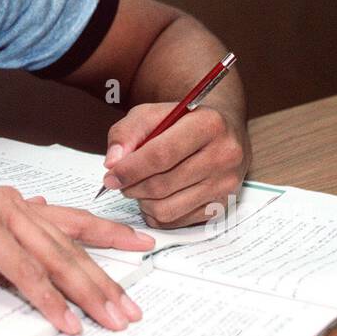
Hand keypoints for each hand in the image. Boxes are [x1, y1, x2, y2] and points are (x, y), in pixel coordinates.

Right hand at [0, 184, 154, 333]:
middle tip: (132, 307)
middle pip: (71, 244)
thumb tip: (29, 246)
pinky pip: (24, 272)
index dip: (108, 231)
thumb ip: (1, 237)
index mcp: (9, 202)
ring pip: (56, 258)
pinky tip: (64, 318)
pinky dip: (47, 298)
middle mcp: (10, 203)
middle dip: (106, 278)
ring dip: (87, 292)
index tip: (141, 242)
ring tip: (111, 318)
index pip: (70, 219)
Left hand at [100, 103, 250, 227]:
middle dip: (132, 187)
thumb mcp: (151, 114)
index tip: (110, 176)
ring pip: (167, 208)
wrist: (221, 131)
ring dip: (142, 202)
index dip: (130, 169)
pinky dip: (157, 213)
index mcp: (208, 124)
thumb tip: (113, 163)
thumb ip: (127, 133)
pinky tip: (155, 197)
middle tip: (120, 182)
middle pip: (163, 184)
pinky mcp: (223, 205)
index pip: (161, 154)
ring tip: (138, 188)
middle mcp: (224, 155)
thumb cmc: (182, 122)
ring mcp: (225, 183)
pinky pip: (177, 221)